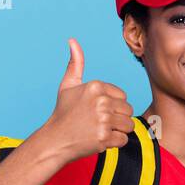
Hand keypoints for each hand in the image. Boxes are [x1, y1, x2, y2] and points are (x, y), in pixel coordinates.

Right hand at [42, 38, 134, 162]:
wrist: (55, 139)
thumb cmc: (64, 113)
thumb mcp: (68, 85)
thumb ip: (75, 64)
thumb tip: (72, 41)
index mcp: (95, 86)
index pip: (123, 97)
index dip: (113, 106)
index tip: (97, 111)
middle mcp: (100, 101)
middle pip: (128, 111)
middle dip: (117, 118)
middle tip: (98, 122)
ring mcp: (103, 120)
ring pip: (128, 125)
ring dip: (118, 131)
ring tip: (100, 130)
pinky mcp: (104, 137)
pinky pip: (123, 140)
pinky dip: (114, 143)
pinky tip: (99, 139)